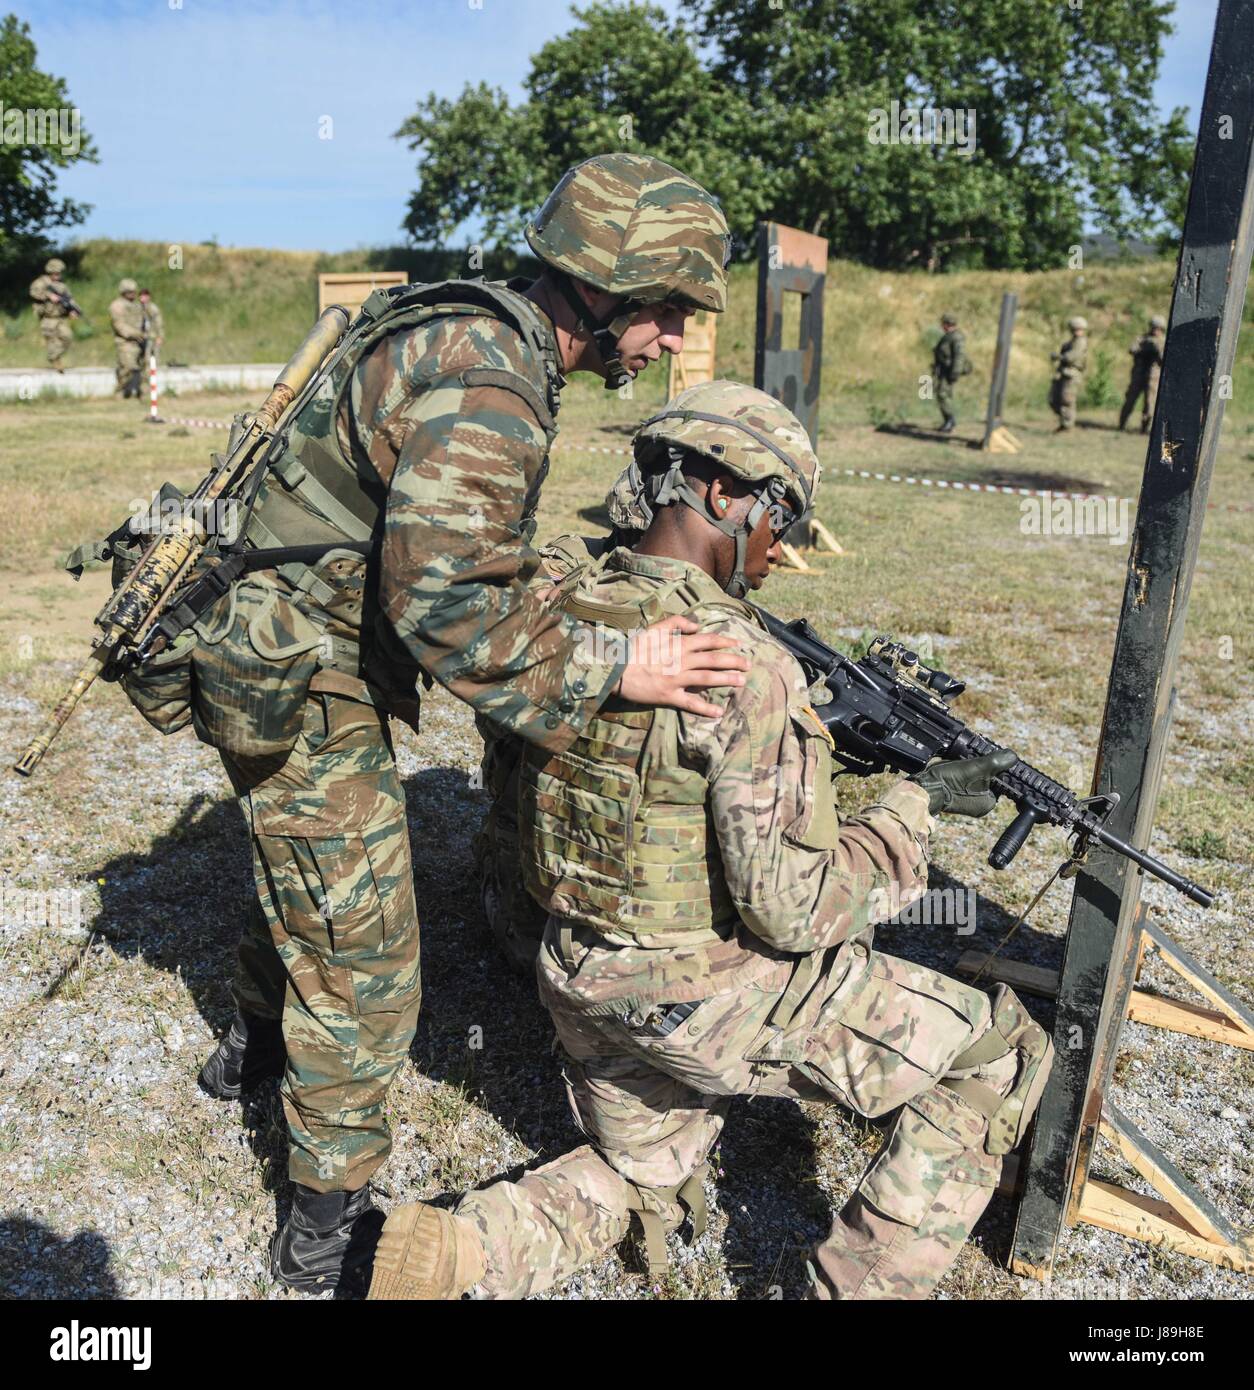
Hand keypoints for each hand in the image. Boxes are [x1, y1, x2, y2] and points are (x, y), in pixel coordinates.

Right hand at [616, 615, 747, 717]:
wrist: (616, 668)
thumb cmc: (634, 648)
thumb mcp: (654, 628)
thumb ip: (676, 623)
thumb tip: (696, 625)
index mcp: (679, 644)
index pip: (709, 641)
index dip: (725, 642)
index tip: (738, 644)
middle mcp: (682, 661)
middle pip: (714, 660)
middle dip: (733, 661)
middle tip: (748, 664)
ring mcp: (677, 680)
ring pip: (708, 679)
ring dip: (727, 679)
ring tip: (741, 681)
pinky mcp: (669, 696)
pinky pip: (691, 703)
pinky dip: (705, 708)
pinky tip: (719, 712)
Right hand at [911, 748, 1015, 816]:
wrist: (923, 787)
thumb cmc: (950, 780)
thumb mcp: (978, 768)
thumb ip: (997, 762)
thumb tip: (1013, 757)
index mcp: (987, 803)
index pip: (1000, 782)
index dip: (997, 768)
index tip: (989, 759)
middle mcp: (977, 805)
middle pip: (987, 779)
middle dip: (982, 767)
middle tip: (973, 760)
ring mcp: (964, 801)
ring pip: (975, 778)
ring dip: (971, 767)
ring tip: (962, 762)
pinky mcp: (952, 794)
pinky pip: (963, 780)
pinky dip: (961, 771)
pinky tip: (955, 766)